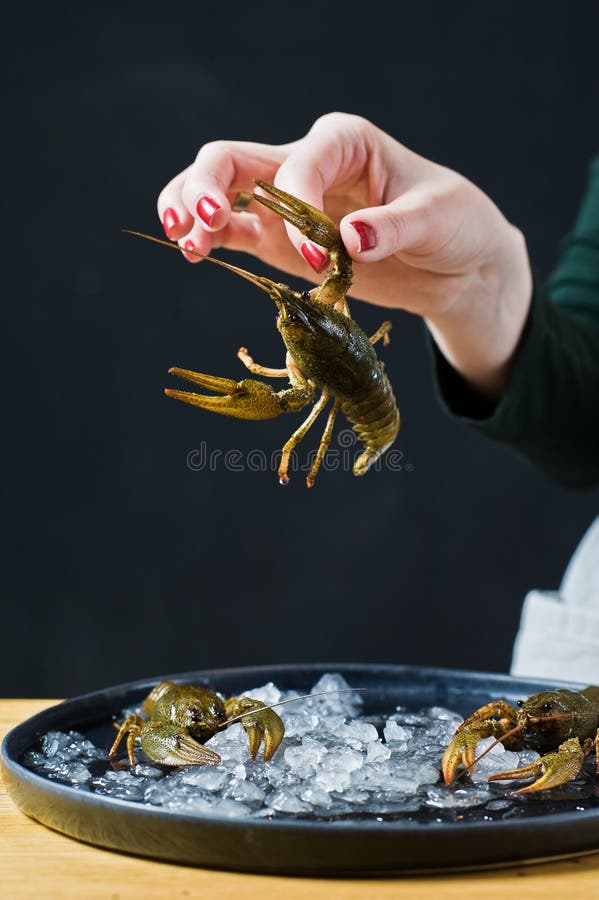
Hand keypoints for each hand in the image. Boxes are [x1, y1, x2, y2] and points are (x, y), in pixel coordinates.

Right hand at [158, 113, 531, 397]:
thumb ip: (394, 227)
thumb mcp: (437, 219)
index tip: (318, 258)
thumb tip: (349, 239)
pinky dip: (210, 240)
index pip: (300, 162)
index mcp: (345, 142)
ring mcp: (287, 204)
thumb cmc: (454, 223)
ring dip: (192, 209)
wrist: (456, 264)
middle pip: (234, 159)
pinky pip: (236, 233)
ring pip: (221, 191)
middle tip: (198, 222)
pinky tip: (194, 252)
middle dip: (207, 185)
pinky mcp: (282, 242)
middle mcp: (307, 165)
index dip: (297, 206)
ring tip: (184, 240)